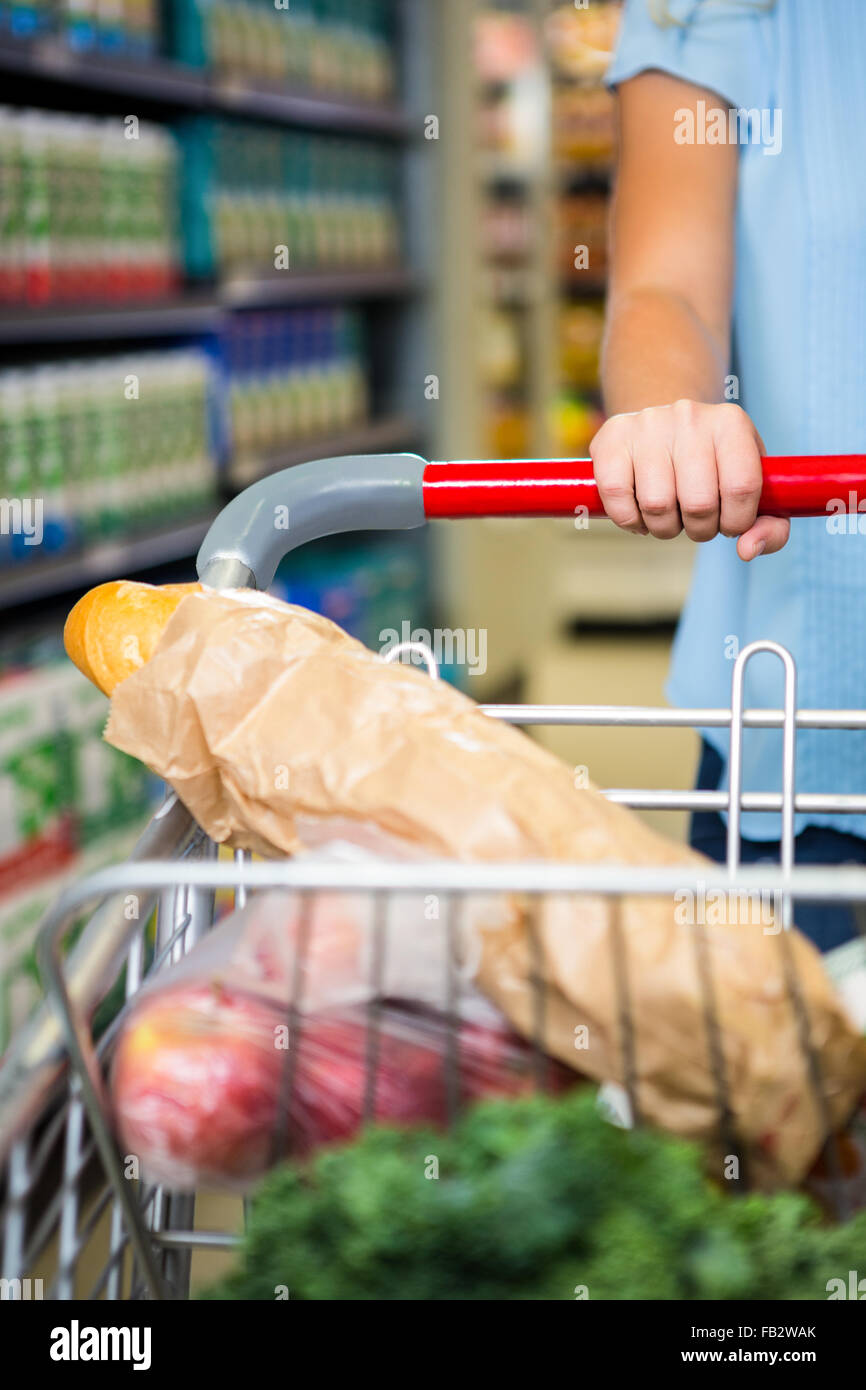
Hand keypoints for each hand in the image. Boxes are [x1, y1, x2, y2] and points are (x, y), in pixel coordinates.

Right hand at [589, 401, 788, 559]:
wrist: (663, 427)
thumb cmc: (713, 465)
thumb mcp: (752, 485)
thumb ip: (769, 525)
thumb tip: (747, 550)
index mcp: (731, 423)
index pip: (742, 487)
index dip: (736, 521)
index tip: (729, 524)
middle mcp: (690, 416)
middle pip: (698, 503)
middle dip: (699, 529)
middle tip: (696, 522)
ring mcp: (647, 425)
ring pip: (657, 504)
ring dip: (664, 528)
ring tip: (669, 516)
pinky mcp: (612, 439)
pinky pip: (617, 497)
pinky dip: (629, 520)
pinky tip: (640, 513)